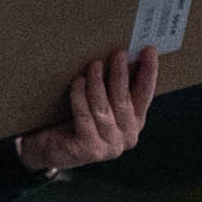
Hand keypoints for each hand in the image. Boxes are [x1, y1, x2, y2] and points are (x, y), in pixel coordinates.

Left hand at [13, 45, 161, 174]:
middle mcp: (127, 137)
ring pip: (103, 108)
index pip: (145, 95)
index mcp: (135, 123)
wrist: (51, 148)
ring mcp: (110, 146)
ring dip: (98, 83)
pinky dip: (80, 97)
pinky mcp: (90, 150)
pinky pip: (84, 117)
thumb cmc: (77, 119)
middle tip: (118, 53)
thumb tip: (125, 55)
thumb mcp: (101, 101)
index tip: (149, 50)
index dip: (149, 72)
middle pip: (124, 100)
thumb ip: (114, 86)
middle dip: (121, 75)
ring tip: (94, 64)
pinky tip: (78, 81)